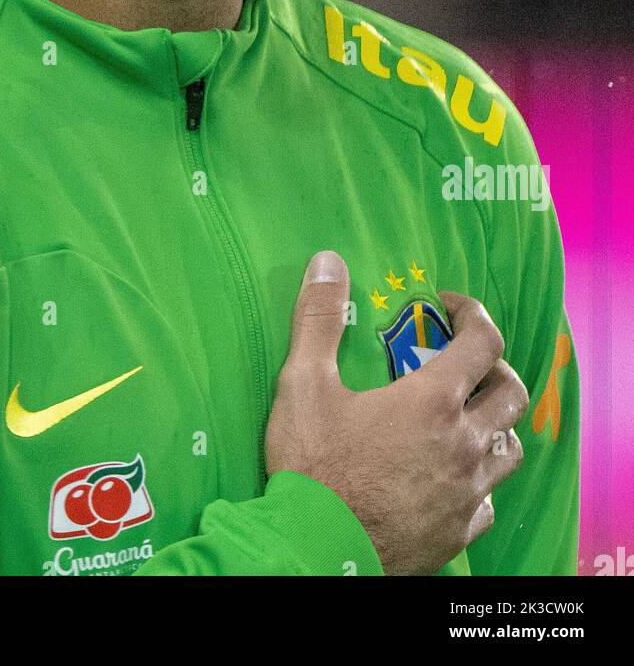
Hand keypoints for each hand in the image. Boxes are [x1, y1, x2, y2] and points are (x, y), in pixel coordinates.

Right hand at [265, 251, 527, 574]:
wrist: (315, 553)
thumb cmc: (312, 467)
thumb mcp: (303, 383)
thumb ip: (319, 318)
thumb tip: (328, 261)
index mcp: (433, 400)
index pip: (484, 342)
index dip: (473, 314)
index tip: (448, 307)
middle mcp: (463, 443)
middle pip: (511, 393)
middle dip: (494, 368)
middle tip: (462, 361)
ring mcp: (467, 492)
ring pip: (509, 449)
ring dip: (492, 426)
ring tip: (462, 419)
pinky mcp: (459, 532)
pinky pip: (488, 500)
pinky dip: (477, 482)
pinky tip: (449, 478)